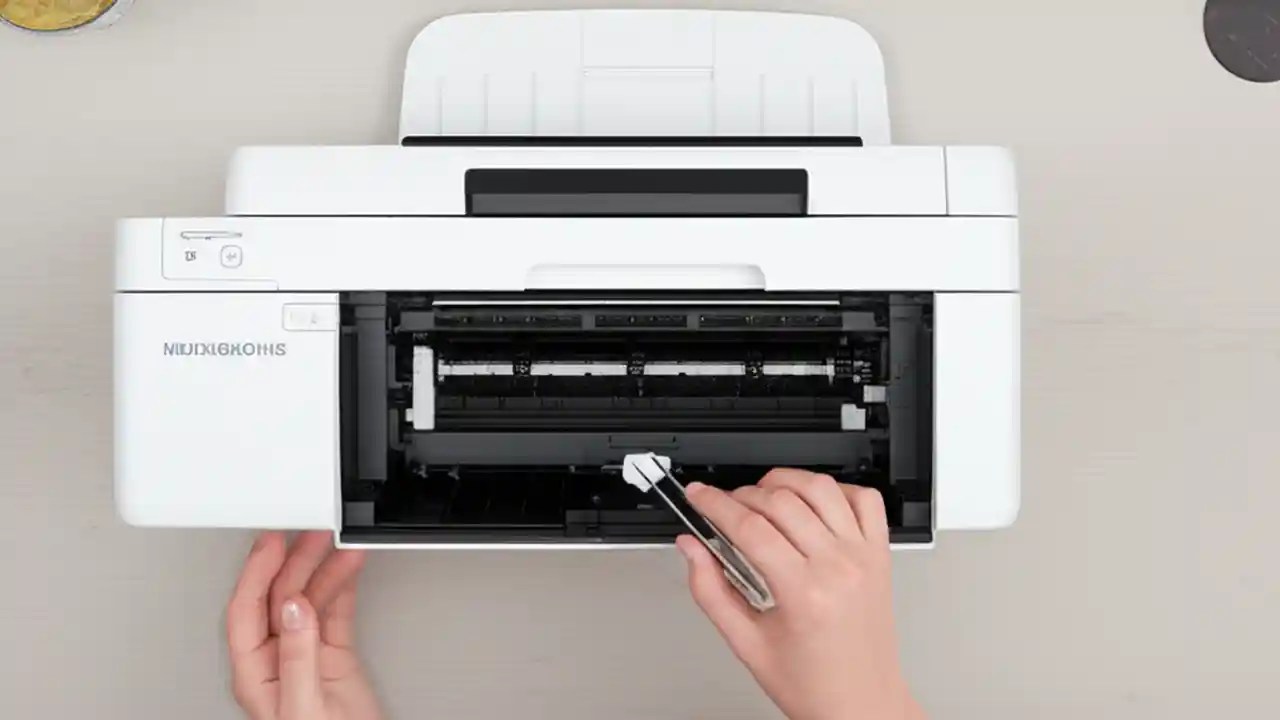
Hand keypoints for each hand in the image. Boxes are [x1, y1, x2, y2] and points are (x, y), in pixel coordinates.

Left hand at [226, 531, 382, 719]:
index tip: (270, 542)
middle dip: (293, 561)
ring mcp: (306, 655)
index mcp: (253, 673)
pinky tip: (350, 568)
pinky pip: (336, 611)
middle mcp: (276, 659)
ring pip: (309, 598)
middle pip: (277, 597)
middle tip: (310, 532)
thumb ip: (296, 655)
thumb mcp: (302, 706)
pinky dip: (344, 586)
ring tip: (339, 544)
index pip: (245, 611)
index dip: (255, 572)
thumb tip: (291, 608)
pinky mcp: (333, 655)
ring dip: (323, 569)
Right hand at [680, 470, 923, 719]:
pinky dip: (836, 490)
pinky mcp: (880, 555)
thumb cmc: (813, 685)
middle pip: (781, 501)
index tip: (698, 496)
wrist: (862, 705)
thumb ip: (711, 591)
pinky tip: (813, 503)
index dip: (714, 503)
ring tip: (762, 496)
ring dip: (785, 481)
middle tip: (722, 507)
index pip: (749, 526)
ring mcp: (864, 557)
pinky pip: (864, 500)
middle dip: (741, 494)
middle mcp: (839, 567)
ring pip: (822, 488)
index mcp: (804, 593)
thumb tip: (691, 549)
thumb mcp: (747, 644)